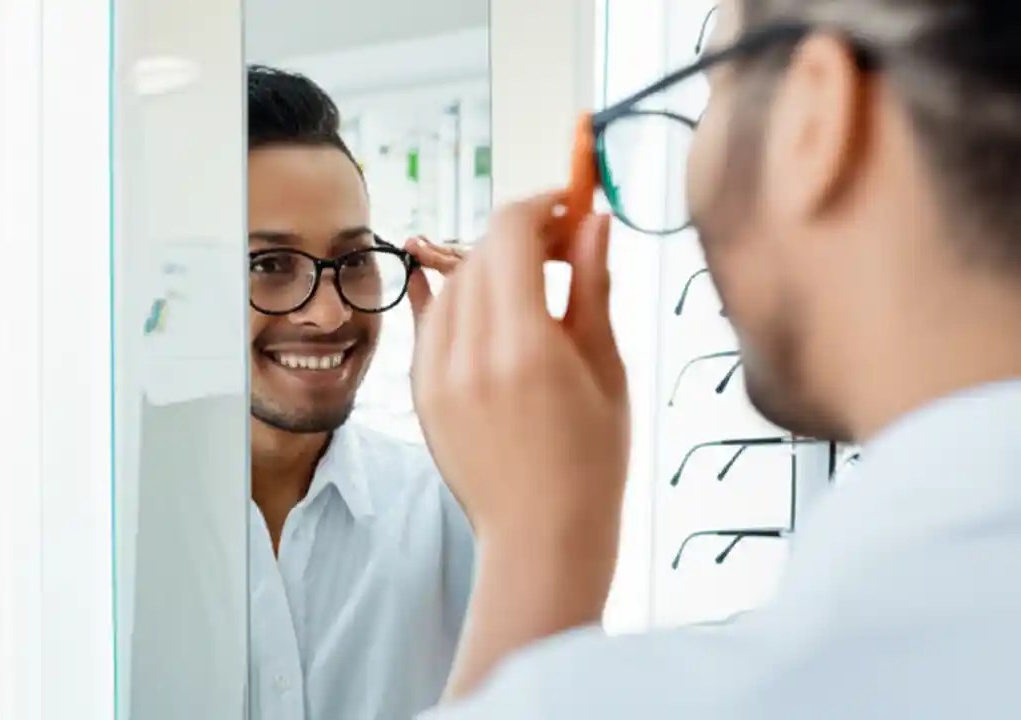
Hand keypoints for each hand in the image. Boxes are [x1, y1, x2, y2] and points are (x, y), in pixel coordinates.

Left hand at [412, 192, 628, 540]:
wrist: (539, 538)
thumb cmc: (591, 462)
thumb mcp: (607, 369)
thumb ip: (593, 287)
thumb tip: (594, 220)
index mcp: (525, 347)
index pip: (512, 232)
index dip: (543, 205)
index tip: (570, 208)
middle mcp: (469, 354)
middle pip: (480, 250)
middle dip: (521, 235)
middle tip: (561, 247)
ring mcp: (435, 373)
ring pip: (453, 280)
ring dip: (491, 266)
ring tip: (532, 287)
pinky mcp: (419, 390)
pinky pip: (427, 319)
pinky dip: (452, 297)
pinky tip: (474, 291)